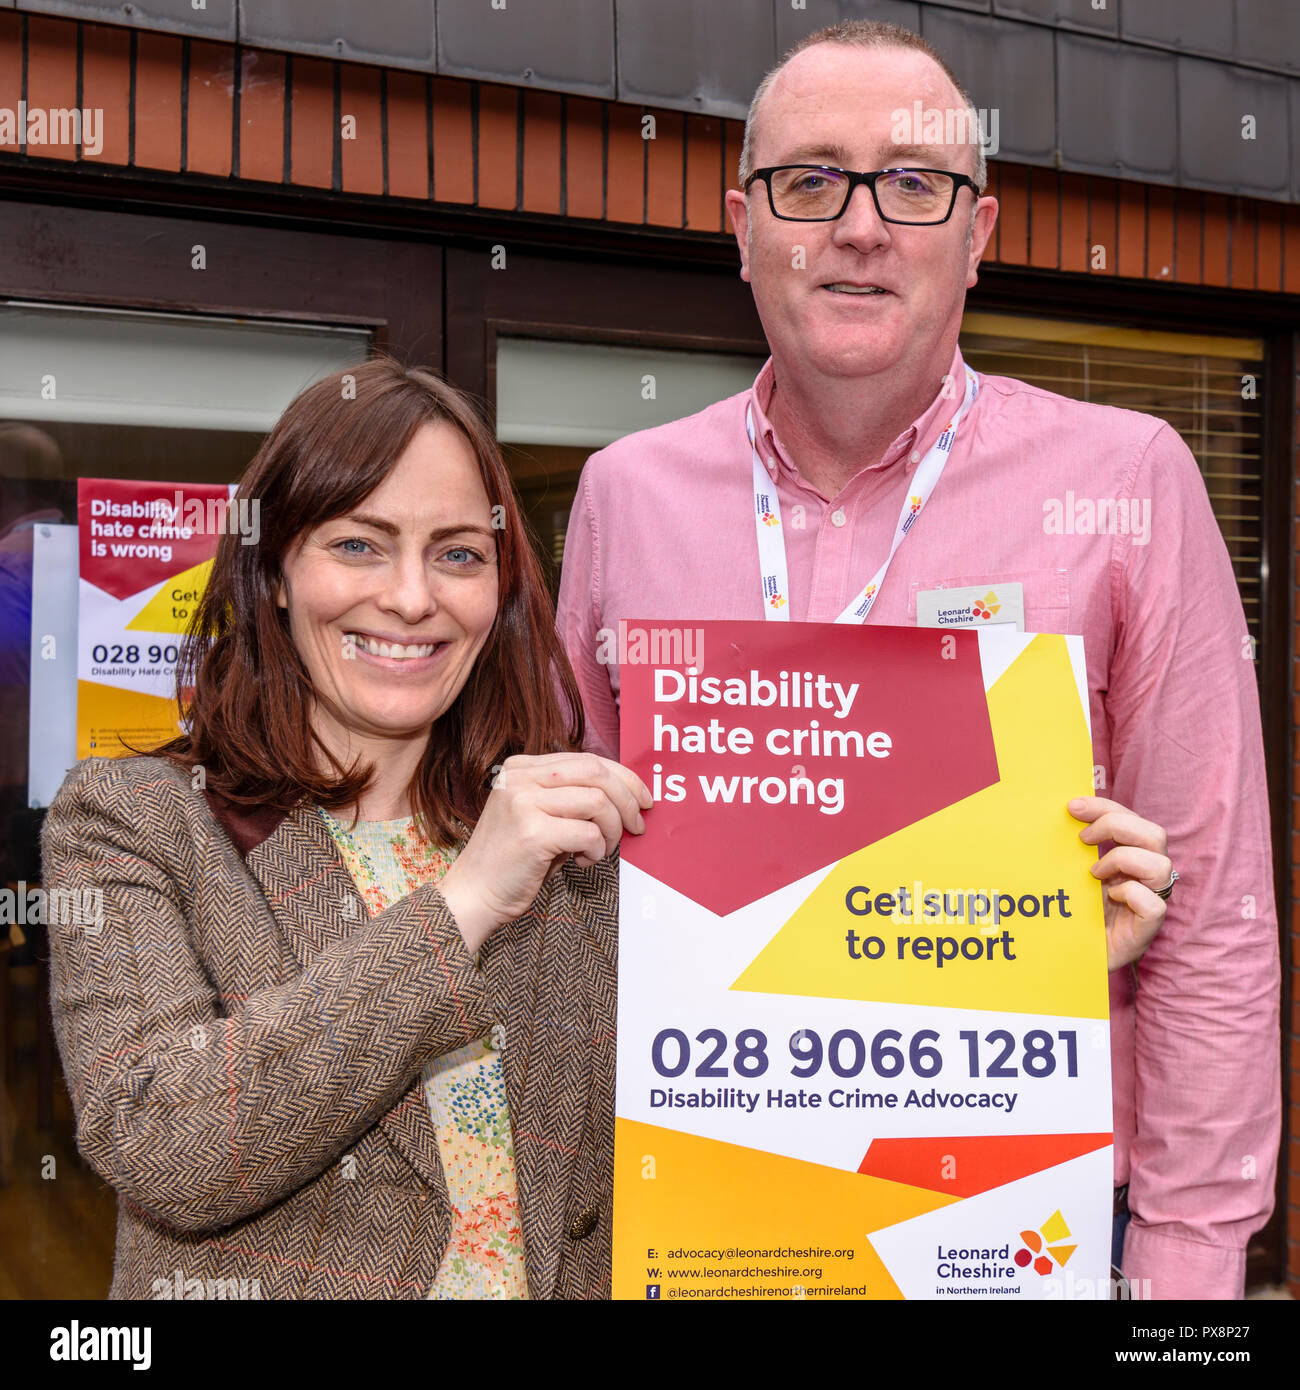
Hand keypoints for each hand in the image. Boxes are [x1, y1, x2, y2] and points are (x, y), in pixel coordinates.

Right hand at [439, 752, 651, 951]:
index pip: (587, 760)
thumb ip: (572, 797)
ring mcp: (524, 803)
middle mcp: (520, 778)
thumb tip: (627, 794)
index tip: (643, 800)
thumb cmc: (514, 859)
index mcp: (522, 767)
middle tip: (637, 826)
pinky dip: (597, 850)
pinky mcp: (532, 833)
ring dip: (612, 830)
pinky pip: (589, 834)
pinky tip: (583, 861)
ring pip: (598, 802)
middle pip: (596, 773)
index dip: (624, 778)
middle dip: (627, 800)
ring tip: (601, 850)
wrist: (474, 894)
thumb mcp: (540, 814)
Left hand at [1067, 796, 1171, 971]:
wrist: (1073, 953)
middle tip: (1082, 837)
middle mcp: (1146, 874)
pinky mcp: (1148, 926)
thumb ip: (1073, 847)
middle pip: (1155, 834)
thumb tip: (1059, 816)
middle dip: (1116, 825)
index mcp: (1131, 855)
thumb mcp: (1072, 872)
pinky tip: (1109, 898)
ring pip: (1161, 865)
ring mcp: (1151, 900)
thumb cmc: (1075, 909)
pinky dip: (1130, 894)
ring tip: (1094, 872)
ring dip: (1122, 860)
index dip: (1105, 807)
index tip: (1072, 807)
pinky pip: (1153, 903)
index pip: (1130, 818)